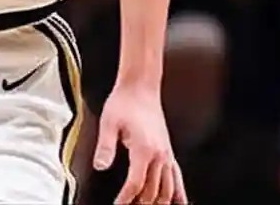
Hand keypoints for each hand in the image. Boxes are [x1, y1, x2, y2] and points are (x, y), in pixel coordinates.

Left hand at [93, 84, 187, 203]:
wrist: (141, 86)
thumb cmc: (124, 102)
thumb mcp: (108, 122)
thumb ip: (105, 147)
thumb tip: (100, 166)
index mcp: (144, 149)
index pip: (135, 184)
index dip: (125, 198)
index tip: (118, 204)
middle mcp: (159, 154)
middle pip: (152, 190)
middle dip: (141, 203)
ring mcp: (167, 153)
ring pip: (169, 188)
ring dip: (159, 202)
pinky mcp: (169, 151)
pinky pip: (178, 177)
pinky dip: (179, 193)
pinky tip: (180, 203)